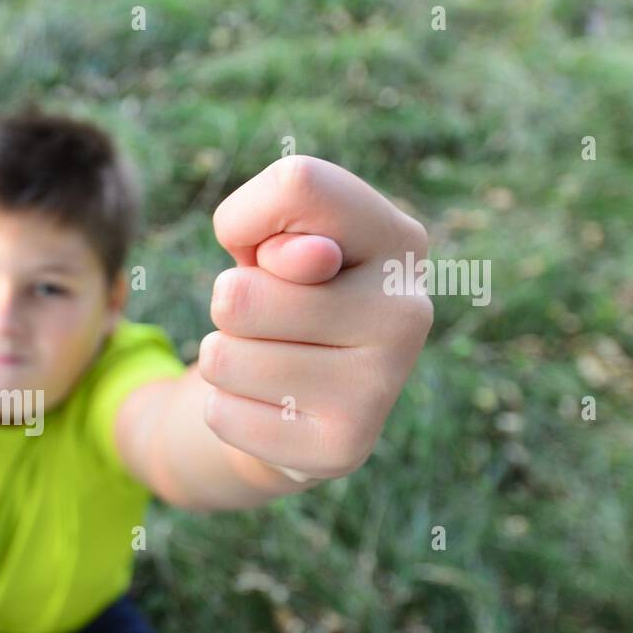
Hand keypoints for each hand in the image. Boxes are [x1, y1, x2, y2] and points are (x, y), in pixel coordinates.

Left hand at [200, 155, 433, 481]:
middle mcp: (409, 310)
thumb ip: (272, 222)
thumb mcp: (266, 246)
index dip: (248, 218)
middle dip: (226, 306)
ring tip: (267, 362)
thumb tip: (306, 259)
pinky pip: (222, 414)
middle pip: (238, 294)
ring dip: (222, 359)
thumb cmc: (280, 300)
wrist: (298, 406)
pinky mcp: (344, 448)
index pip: (298, 184)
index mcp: (399, 240)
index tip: (266, 251)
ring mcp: (383, 385)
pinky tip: (270, 407)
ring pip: (224, 358)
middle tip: (267, 322)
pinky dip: (225, 408)